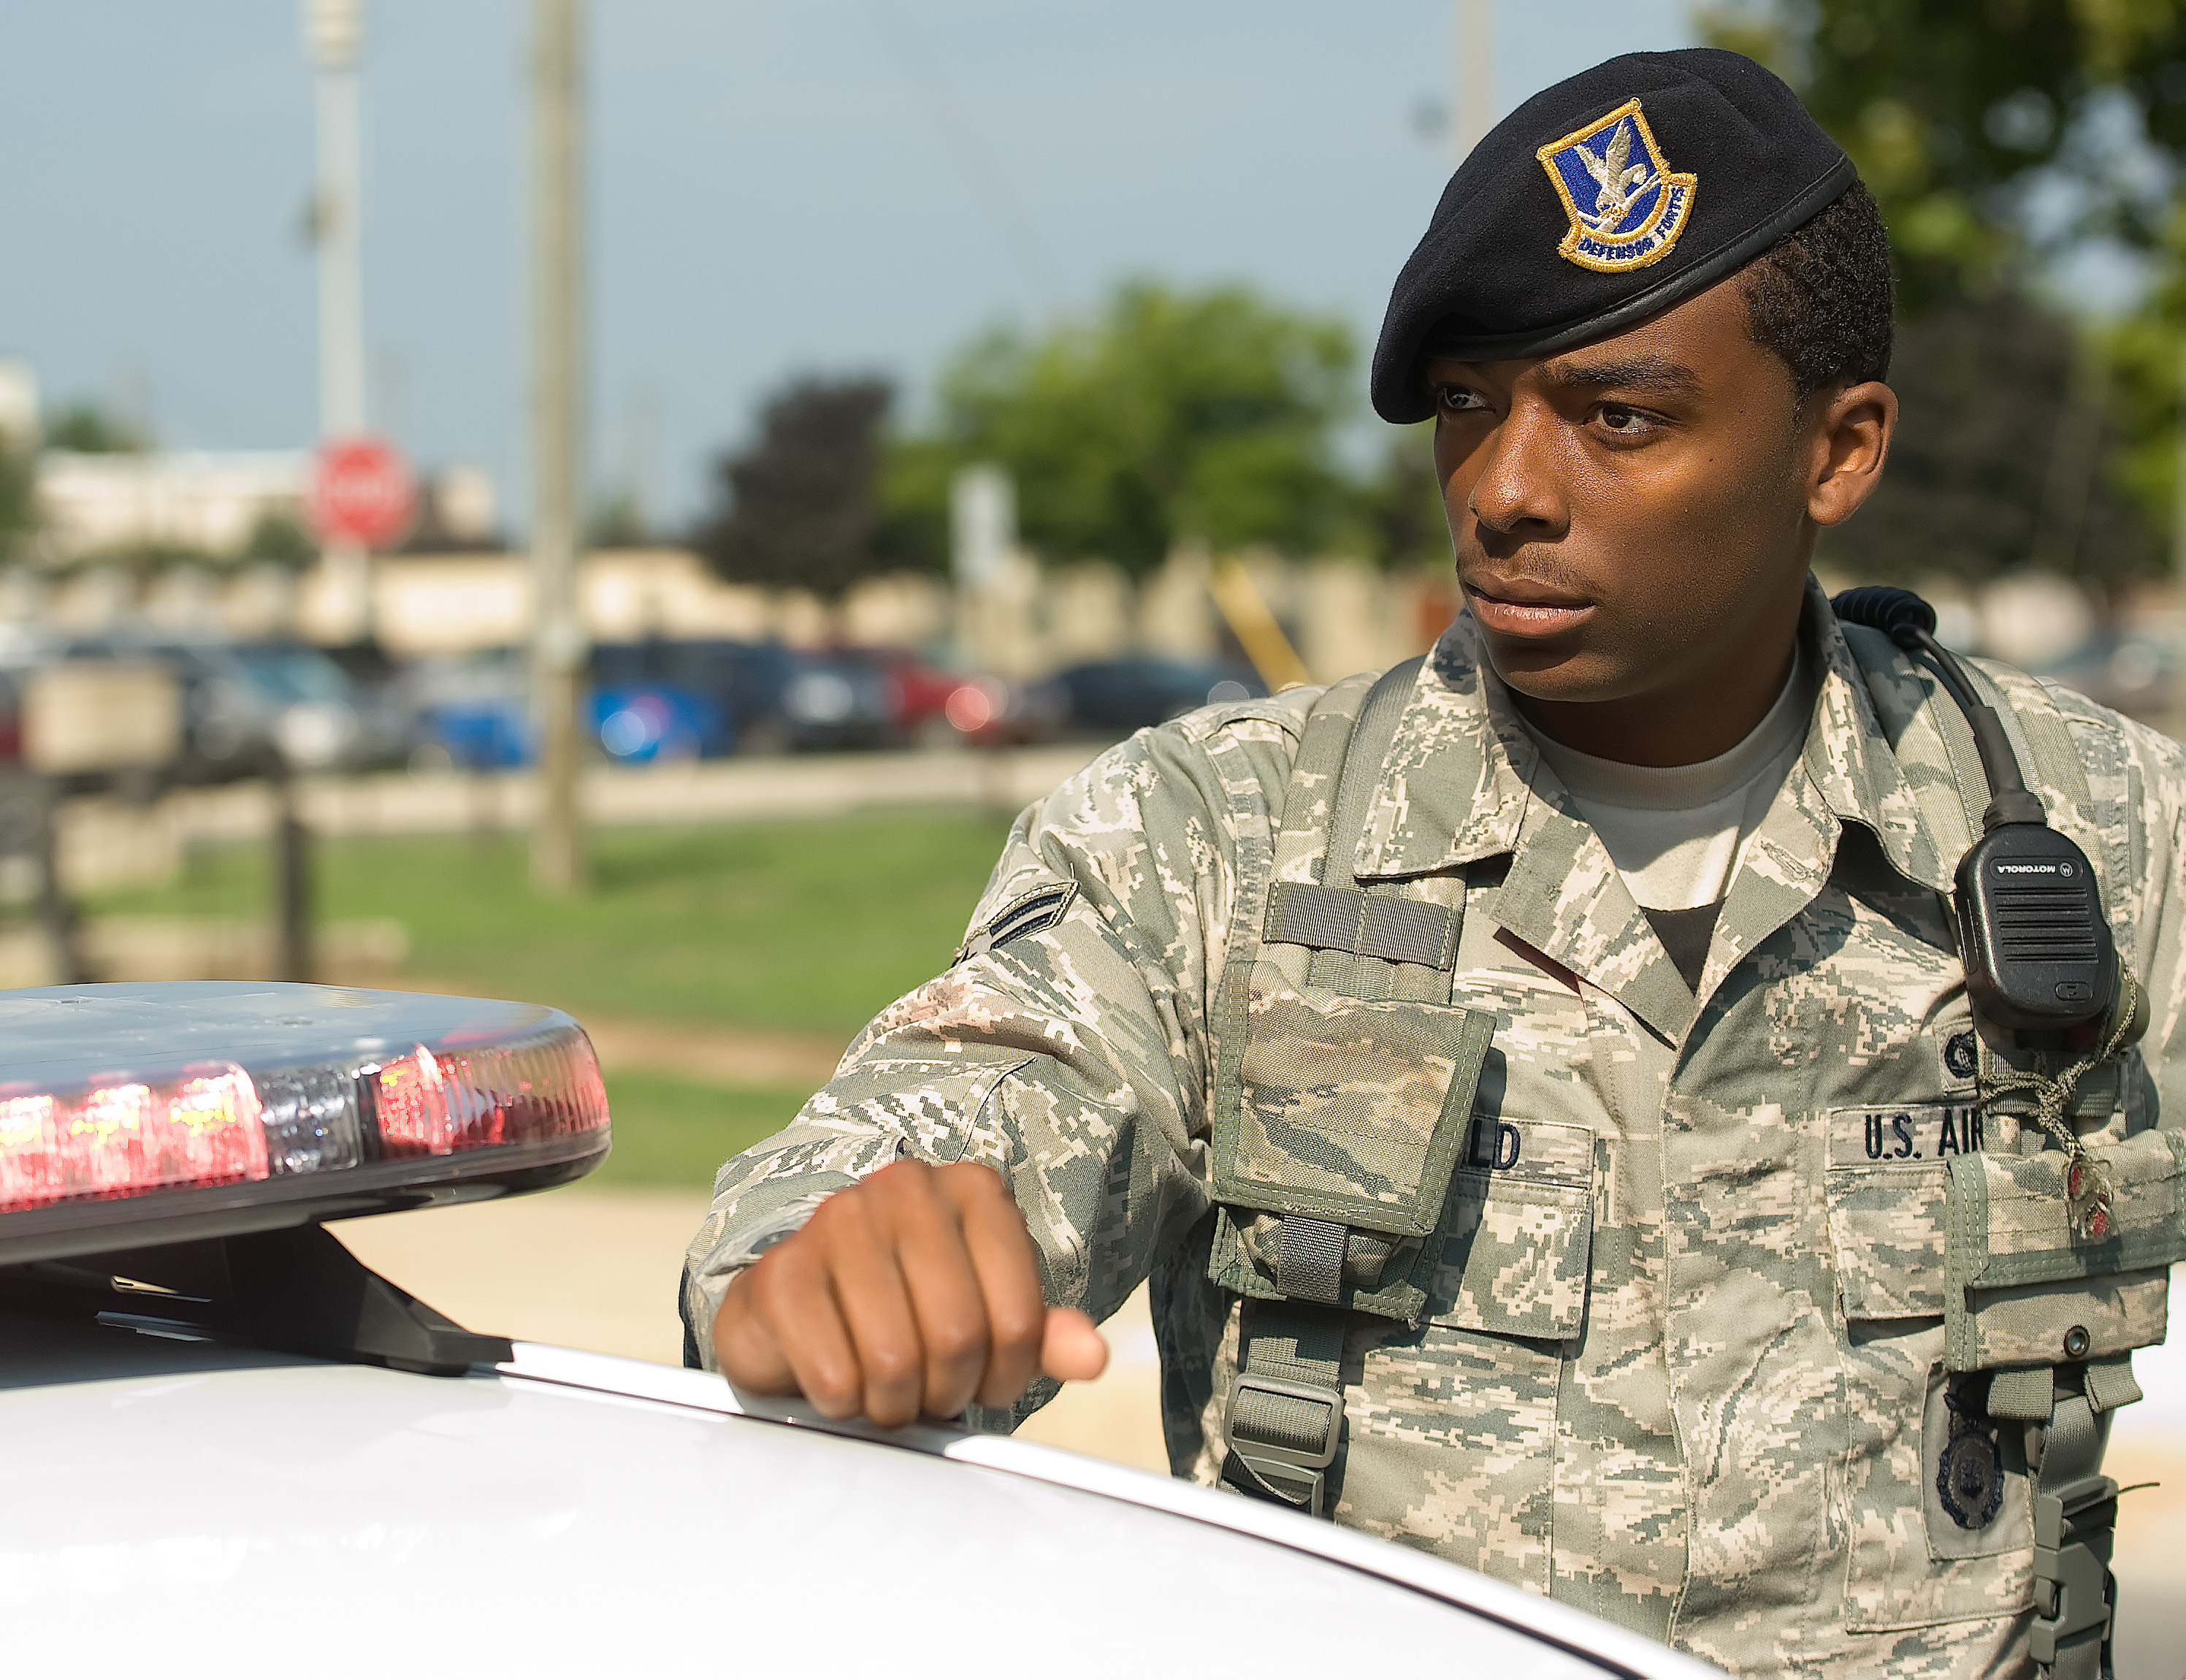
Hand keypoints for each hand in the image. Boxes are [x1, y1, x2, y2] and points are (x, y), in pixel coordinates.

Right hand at [713, 1158, 1108, 1427]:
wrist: (802, 1315)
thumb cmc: (910, 1315)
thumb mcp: (989, 1320)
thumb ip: (1043, 1336)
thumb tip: (1094, 1357)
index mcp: (973, 1189)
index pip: (1018, 1319)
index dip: (1006, 1377)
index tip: (983, 1383)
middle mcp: (905, 1186)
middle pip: (958, 1337)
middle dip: (947, 1391)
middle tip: (928, 1393)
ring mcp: (836, 1219)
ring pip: (895, 1360)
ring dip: (894, 1404)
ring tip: (886, 1391)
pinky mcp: (781, 1272)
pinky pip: (834, 1374)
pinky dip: (842, 1404)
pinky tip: (838, 1386)